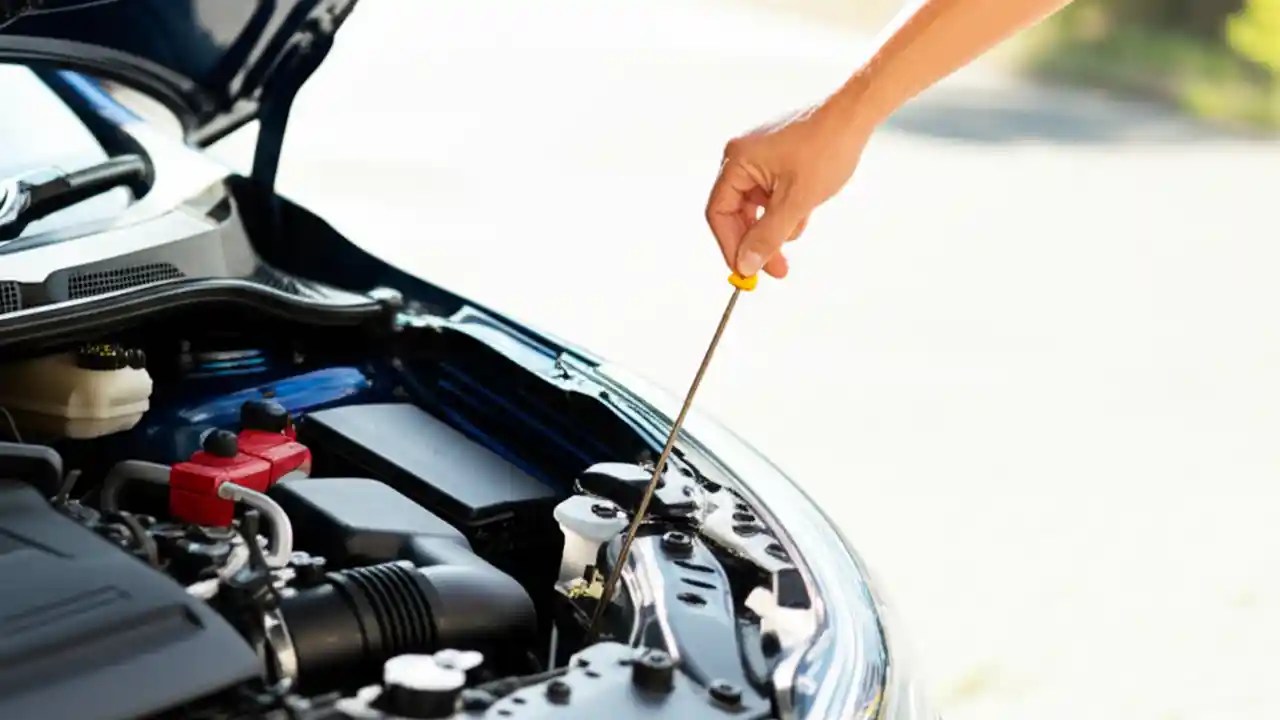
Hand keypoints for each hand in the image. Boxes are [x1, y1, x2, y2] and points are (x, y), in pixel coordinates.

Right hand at [705, 98, 871, 278]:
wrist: (855, 114)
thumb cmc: (827, 149)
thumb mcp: (796, 201)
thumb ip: (768, 236)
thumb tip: (746, 266)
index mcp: (736, 161)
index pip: (719, 213)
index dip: (731, 246)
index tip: (748, 272)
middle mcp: (741, 157)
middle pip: (735, 212)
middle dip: (756, 241)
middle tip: (777, 269)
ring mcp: (758, 157)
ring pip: (755, 207)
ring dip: (775, 225)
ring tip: (800, 225)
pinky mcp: (775, 159)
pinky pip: (770, 195)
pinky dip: (784, 209)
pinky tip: (805, 211)